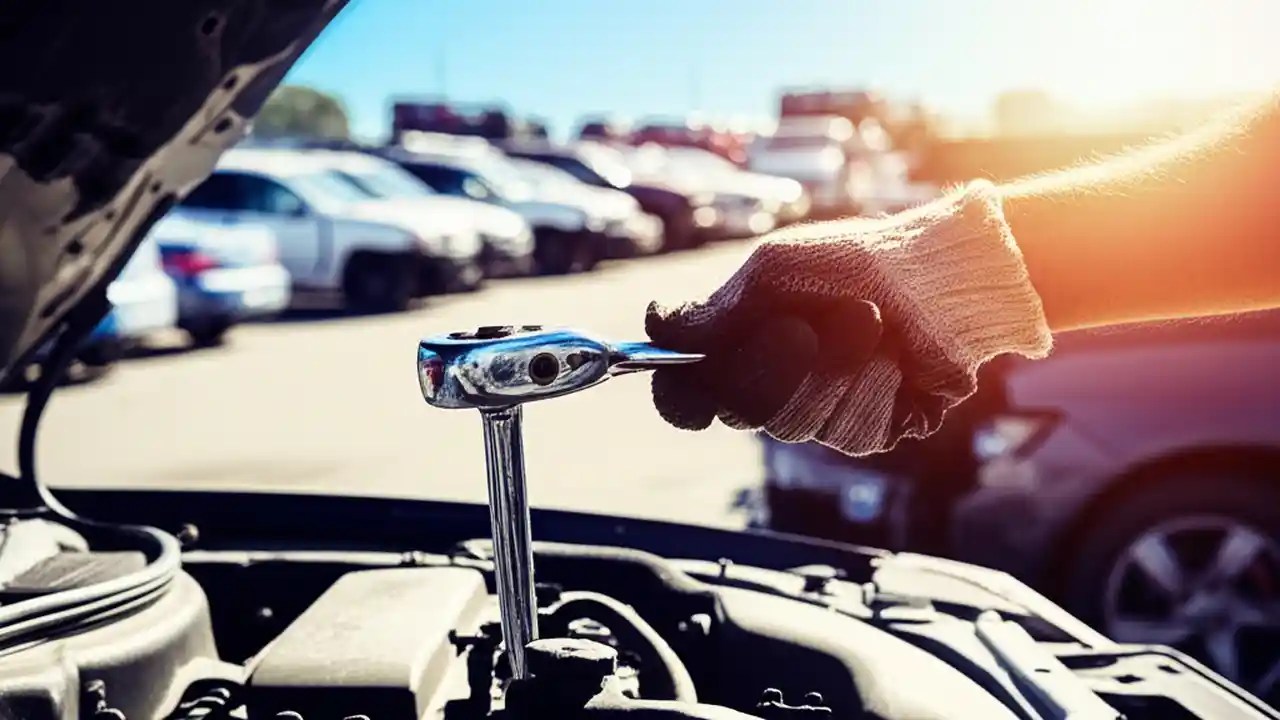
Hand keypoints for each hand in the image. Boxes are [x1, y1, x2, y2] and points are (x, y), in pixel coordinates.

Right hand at [645, 183, 1051, 454]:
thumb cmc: (856, 260)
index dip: (681, 396)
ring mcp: (819, 414)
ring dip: (835, 367)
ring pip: (796, 424)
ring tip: (869, 324)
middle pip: (740, 411)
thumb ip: (717, 307)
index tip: (692, 383)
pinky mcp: (868, 431)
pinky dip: (873, 386)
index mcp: (740, 348)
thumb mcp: (776, 269)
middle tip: (804, 327)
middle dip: (773, 366)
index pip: (687, 393)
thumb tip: (657, 325)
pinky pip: (850, 431)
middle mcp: (772, 388)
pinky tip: (894, 361)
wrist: (943, 275)